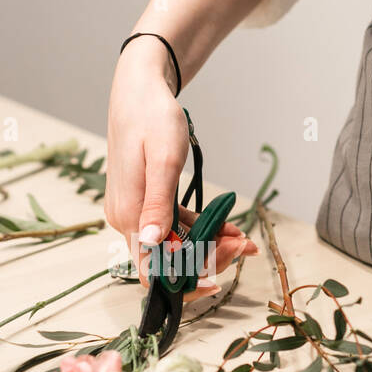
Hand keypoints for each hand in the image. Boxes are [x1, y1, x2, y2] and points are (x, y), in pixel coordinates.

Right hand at [105, 38, 255, 300]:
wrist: (141, 89)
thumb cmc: (152, 117)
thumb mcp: (163, 159)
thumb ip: (159, 204)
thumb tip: (153, 244)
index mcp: (129, 216)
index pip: (152, 271)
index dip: (185, 281)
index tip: (218, 279)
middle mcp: (129, 221)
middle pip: (169, 262)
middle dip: (208, 260)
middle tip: (242, 244)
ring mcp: (137, 213)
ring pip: (176, 246)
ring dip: (209, 246)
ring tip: (242, 238)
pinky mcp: (147, 204)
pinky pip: (176, 227)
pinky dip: (200, 230)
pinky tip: (227, 227)